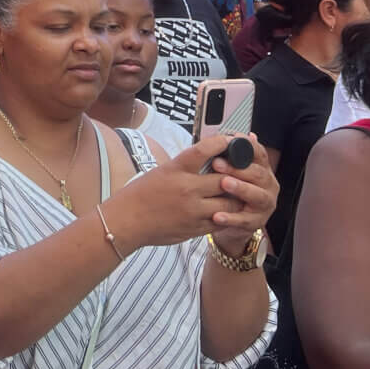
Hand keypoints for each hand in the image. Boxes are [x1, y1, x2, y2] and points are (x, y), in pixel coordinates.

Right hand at [101, 134, 252, 249]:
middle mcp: (187, 188)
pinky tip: (226, 211)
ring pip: (230, 203)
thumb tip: (207, 160)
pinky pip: (221, 221)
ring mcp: (193, 210)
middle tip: (243, 172)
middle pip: (225, 179)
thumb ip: (185, 168)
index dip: (222, 143)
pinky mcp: (196, 228)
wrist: (126, 221)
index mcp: (176, 170)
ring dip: (236, 198)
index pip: (204, 150)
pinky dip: (227, 215)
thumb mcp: (161, 172)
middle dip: (236, 176)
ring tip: (238, 194)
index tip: (231, 140)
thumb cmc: (140, 195)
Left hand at [201, 133, 277, 251]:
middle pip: (258, 173)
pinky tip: (217, 215)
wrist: (233, 222)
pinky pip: (244, 220)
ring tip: (224, 183)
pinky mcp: (256, 222)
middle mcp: (267, 185)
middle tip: (218, 164)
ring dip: (240, 188)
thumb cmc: (231, 192)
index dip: (247, 146)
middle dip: (238, 168)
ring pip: (257, 195)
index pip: (259, 153)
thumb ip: (231, 155)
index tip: (231, 141)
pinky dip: (231, 218)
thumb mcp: (231, 172)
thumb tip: (234, 134)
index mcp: (261, 169)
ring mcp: (264, 204)